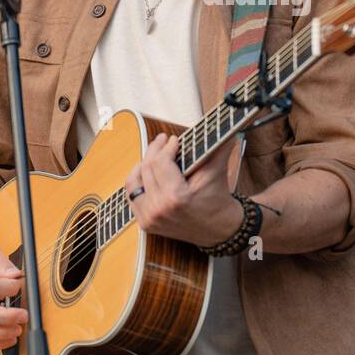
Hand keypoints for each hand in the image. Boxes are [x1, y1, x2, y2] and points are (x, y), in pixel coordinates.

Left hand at [124, 133, 244, 246]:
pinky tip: (146, 172)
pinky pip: (133, 196)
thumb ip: (218, 144)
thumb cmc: (218, 199)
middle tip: (163, 140)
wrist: (219, 230)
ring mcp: (150, 218)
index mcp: (176, 198)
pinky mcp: (146, 224)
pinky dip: (138, 182)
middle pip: (146, 169)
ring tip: (153, 154)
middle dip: (154, 150)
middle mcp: (159, 210)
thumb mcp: (217, 171)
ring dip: (142, 165)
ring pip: (134, 182)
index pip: (160, 162)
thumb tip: (221, 124)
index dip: (166, 146)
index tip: (174, 139)